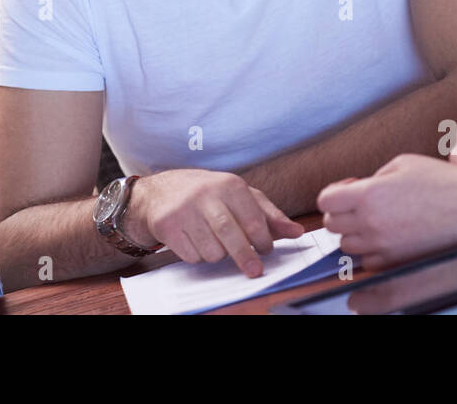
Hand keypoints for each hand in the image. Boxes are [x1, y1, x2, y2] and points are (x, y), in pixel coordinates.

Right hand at [124, 169, 303, 276]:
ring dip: (218, 255)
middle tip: (255, 271)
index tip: (266, 249)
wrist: (160, 191)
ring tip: (214, 241)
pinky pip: (192, 256)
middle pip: (231, 235)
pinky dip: (198, 256)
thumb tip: (297, 232)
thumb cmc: (208, 195)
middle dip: (246, 257)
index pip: (253, 219)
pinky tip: (195, 241)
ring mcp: (184, 210)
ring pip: (212, 250)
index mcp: (229, 184)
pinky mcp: (167, 226)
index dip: (263, 240)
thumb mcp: (240, 197)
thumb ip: (269, 215)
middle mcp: (206, 194)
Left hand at [318, 154, 456, 269]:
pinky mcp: (397, 264)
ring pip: (349, 247)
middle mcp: (371, 223)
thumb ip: (373, 177)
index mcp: (369, 194)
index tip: (344, 192)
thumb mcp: (403, 163)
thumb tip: (356, 190)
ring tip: (380, 221)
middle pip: (332, 226)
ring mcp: (383, 247)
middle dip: (342, 214)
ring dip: (357, 234)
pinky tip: (391, 238)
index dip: (333, 195)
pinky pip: (370, 263)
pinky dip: (374, 253)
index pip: (325, 202)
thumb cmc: (444, 183)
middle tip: (361, 205)